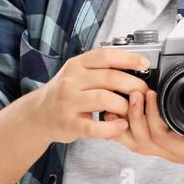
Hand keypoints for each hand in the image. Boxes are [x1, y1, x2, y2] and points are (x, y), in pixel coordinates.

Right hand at [33, 46, 151, 143]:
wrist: (38, 115)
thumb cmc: (63, 94)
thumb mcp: (77, 74)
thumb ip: (99, 70)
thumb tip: (133, 66)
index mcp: (76, 66)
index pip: (105, 56)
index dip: (128, 58)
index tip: (144, 63)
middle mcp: (71, 81)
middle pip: (110, 78)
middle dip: (133, 84)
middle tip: (144, 92)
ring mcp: (69, 102)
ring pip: (105, 99)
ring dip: (125, 106)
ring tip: (132, 110)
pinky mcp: (69, 123)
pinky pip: (95, 126)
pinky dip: (112, 127)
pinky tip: (121, 125)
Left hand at [114, 88, 183, 175]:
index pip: (162, 137)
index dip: (152, 117)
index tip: (151, 95)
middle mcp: (173, 151)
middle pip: (142, 140)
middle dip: (135, 116)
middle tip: (135, 92)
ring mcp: (166, 149)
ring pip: (136, 143)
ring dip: (126, 123)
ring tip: (123, 101)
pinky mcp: (164, 144)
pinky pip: (138, 141)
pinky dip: (126, 129)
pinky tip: (119, 115)